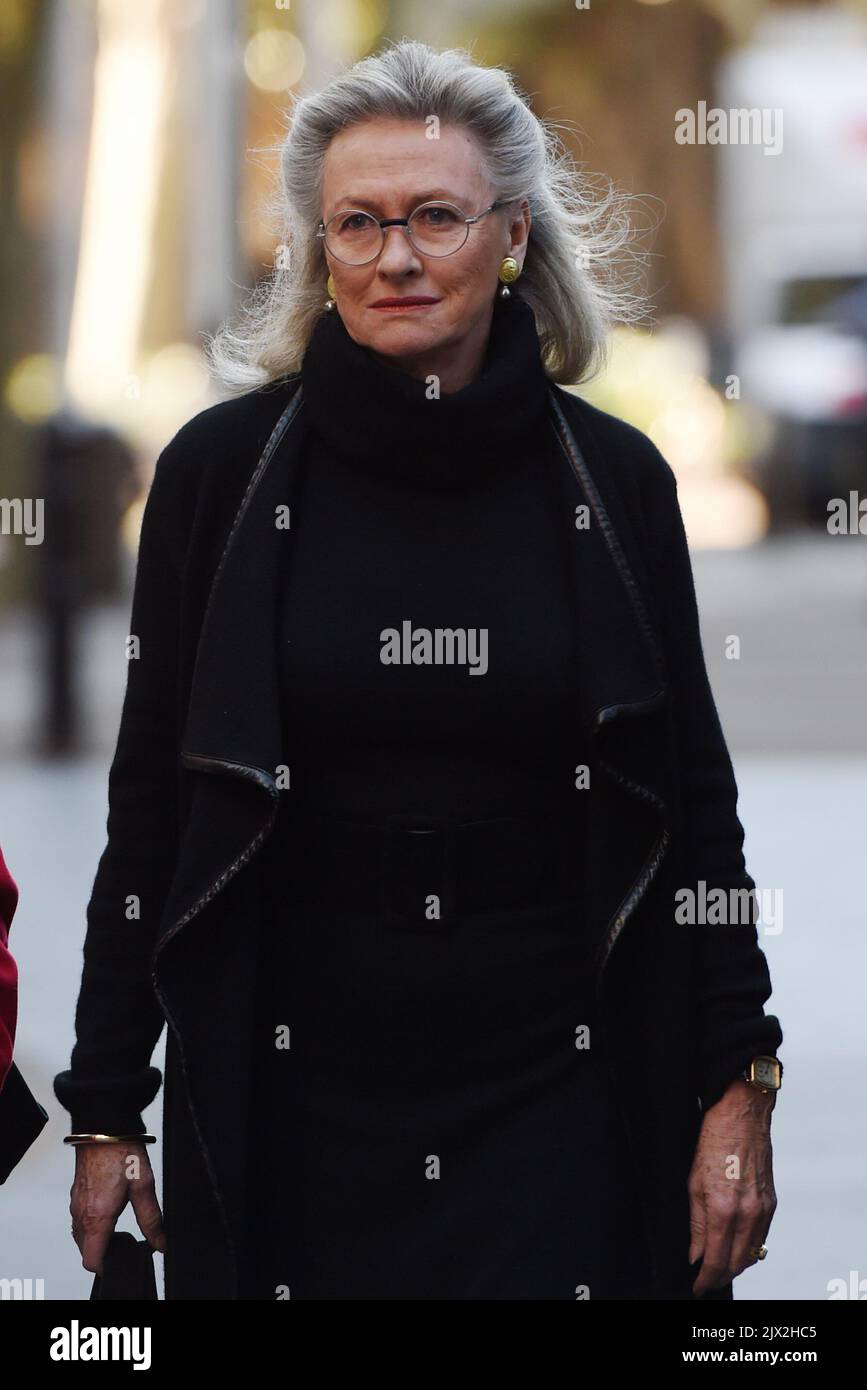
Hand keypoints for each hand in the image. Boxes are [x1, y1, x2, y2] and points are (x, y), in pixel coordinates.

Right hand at [69, 1141, 165, 1275]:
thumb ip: (151, 1219)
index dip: (107, 1266)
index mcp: (97, 1217)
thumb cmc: (122, 1152)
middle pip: (86, 1251)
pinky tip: (108, 1212)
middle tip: (125, 1244)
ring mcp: (75, 1203)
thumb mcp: (144, 1186)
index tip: (123, 1259)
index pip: (92, 1260)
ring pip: (80, 1236)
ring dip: (96, 1239)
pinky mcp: (75, 1193)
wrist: (104, 1126)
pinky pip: (78, 1220)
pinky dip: (90, 1225)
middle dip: (103, 1254)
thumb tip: (160, 1243)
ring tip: (119, 1229)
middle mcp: (81, 1214)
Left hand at [687, 1078, 776, 1294]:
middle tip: (705, 1279)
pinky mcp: (772, 1203)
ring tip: (717, 1266)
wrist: (743, 1115)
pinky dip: (748, 1248)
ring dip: (735, 1265)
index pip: (717, 1260)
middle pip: (737, 1263)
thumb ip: (697, 1224)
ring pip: (752, 1254)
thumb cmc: (714, 1141)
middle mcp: (748, 1214)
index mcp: (724, 1209)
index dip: (706, 1278)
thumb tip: (696, 1255)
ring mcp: (763, 1209)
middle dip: (720, 1275)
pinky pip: (761, 1237)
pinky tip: (735, 1246)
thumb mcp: (693, 1182)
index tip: (697, 1285)